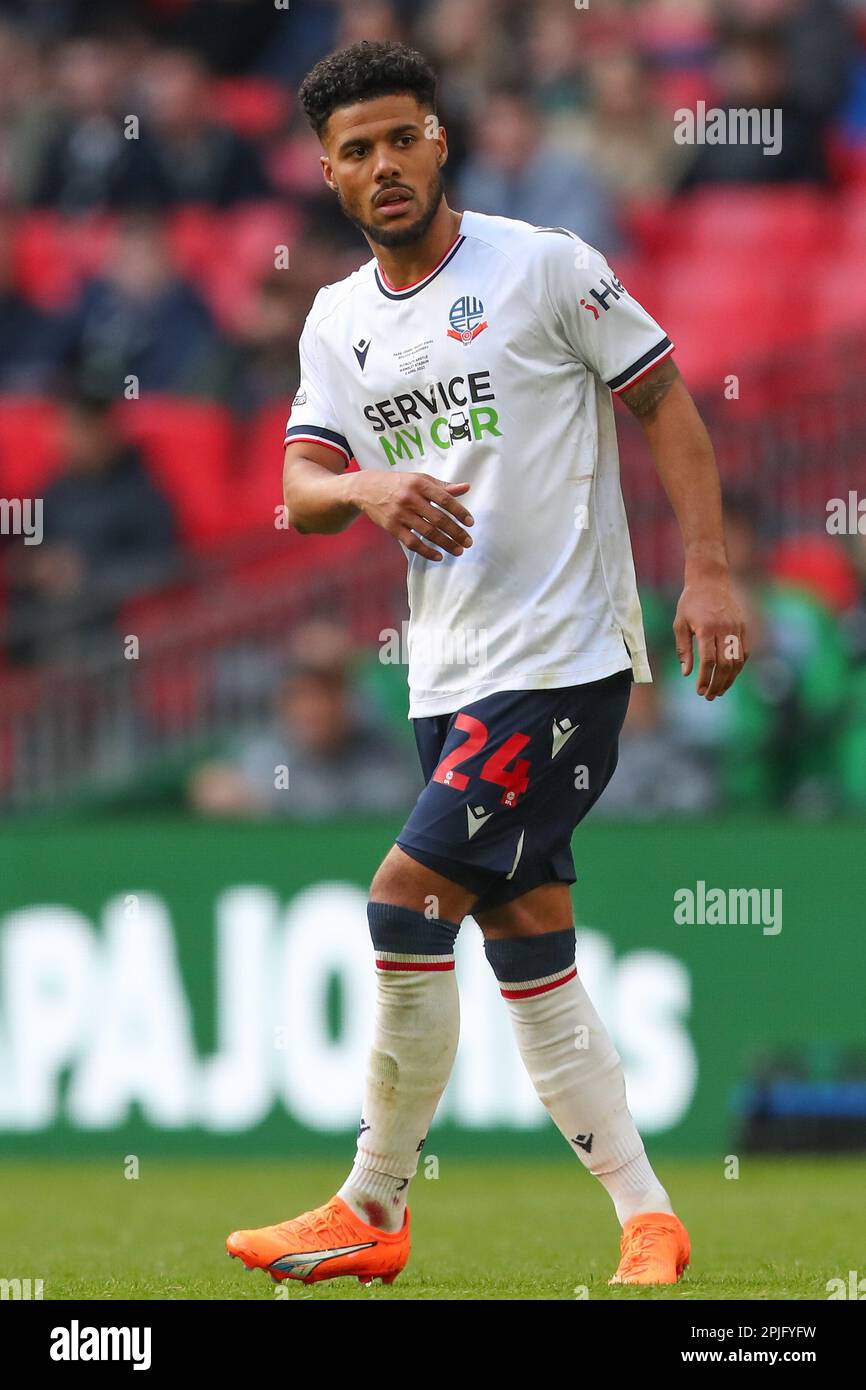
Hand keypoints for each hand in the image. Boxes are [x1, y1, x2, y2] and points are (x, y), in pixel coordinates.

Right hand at [350, 471, 473, 560]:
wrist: (366, 489)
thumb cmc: (398, 483)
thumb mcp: (419, 479)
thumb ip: (442, 486)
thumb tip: (466, 487)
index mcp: (419, 484)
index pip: (444, 499)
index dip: (459, 512)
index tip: (470, 523)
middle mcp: (410, 498)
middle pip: (438, 519)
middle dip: (456, 532)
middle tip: (468, 542)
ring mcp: (400, 514)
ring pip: (427, 532)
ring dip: (445, 543)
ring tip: (458, 550)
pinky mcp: (392, 527)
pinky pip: (412, 542)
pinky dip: (426, 551)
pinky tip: (438, 556)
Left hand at [673, 571, 747, 698]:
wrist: (710, 580)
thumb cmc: (690, 602)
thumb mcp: (679, 623)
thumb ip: (683, 649)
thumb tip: (686, 673)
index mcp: (706, 628)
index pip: (708, 661)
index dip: (704, 679)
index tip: (699, 691)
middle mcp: (724, 629)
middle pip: (725, 665)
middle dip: (718, 684)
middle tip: (709, 696)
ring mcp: (736, 628)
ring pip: (738, 661)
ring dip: (729, 679)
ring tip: (720, 691)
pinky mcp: (743, 627)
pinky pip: (744, 652)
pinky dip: (738, 667)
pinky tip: (729, 676)